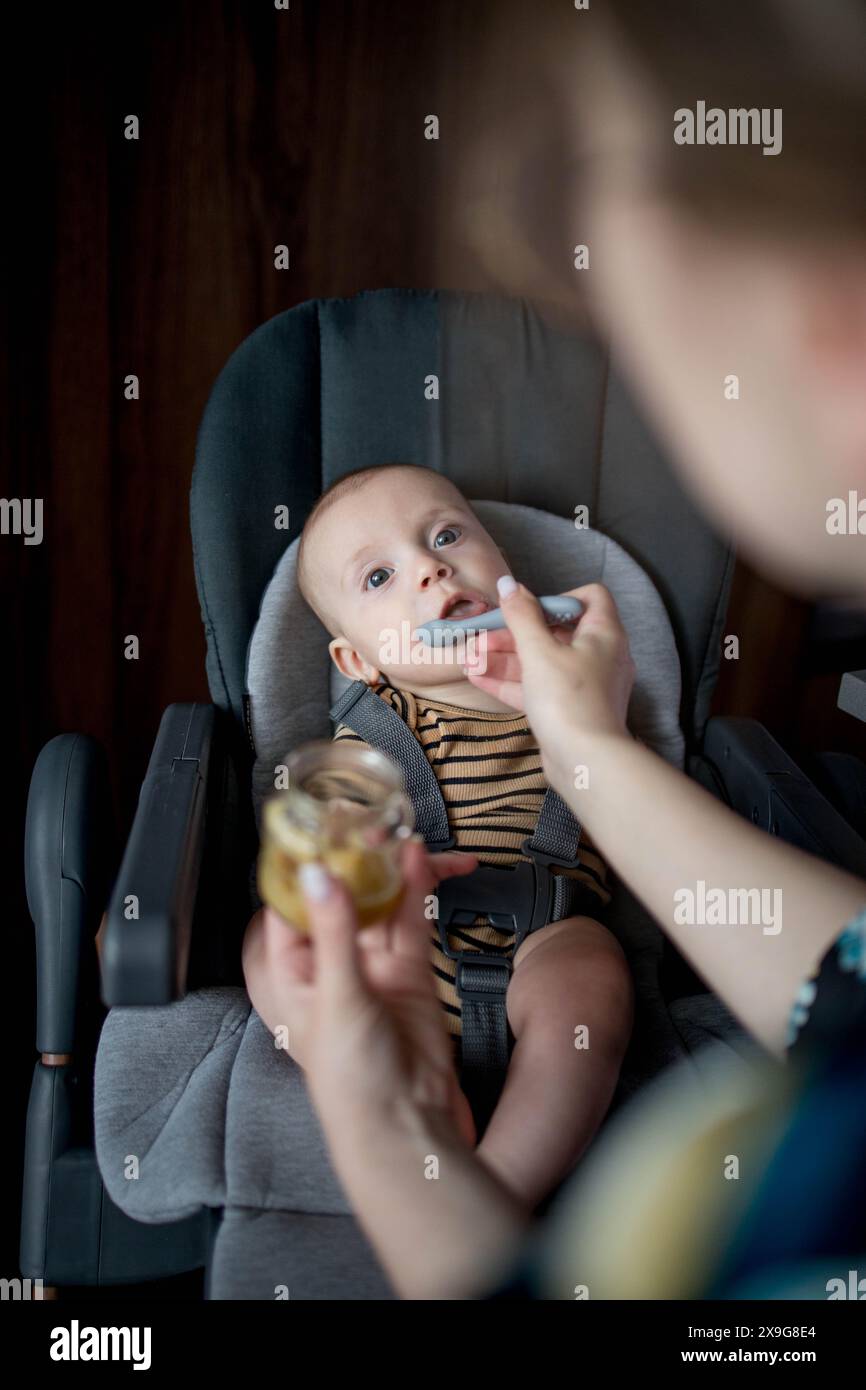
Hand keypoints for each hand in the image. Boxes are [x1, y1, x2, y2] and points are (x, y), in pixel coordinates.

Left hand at [242, 839, 479, 1146]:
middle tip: (366, 821)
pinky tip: (422, 863)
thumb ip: (333, 932)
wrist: (410, 1130)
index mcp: (285, 975)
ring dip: (390, 870)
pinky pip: (408, 921)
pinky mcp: (406, 974)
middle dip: (353, 859)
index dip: (300, 861)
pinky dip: (416, 891)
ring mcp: (368, 969)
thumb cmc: (351, 1086)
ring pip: (377, 903)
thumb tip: (317, 874)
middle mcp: (325, 967)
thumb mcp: (336, 1001)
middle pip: (336, 896)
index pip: (285, 903)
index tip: (315, 822)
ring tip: (400, 834)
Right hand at [462, 581, 635, 794]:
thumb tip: (509, 584)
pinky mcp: (569, 710)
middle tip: (479, 637)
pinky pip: (539, 688)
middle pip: (554, 632)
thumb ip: (522, 616)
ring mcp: (584, 686)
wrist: (585, 761)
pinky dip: (512, 682)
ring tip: (468, 658)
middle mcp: (599, 656)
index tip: (528, 609)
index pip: (589, 598)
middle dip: (513, 634)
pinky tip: (477, 678)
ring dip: (505, 659)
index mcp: (604, 633)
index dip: (557, 598)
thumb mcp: (539, 651)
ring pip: (542, 662)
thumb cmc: (568, 698)